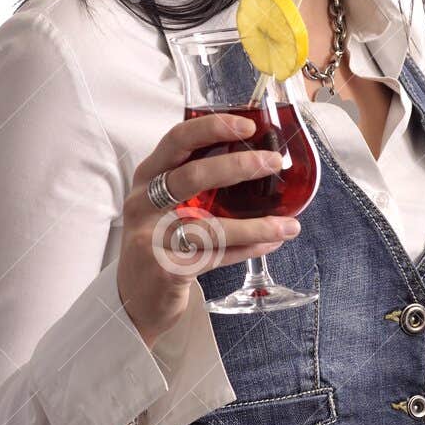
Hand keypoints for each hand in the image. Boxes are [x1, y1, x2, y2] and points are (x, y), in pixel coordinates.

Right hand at [116, 112, 301, 349]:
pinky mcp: (166, 269)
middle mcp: (144, 204)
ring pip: (211, 226)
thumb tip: (258, 162)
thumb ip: (196, 182)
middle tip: (274, 163)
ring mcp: (152, 238)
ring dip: (256, 225)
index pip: (177, 140)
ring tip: (289, 224)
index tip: (248, 126)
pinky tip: (271, 242)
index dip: (212, 128)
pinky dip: (248, 250)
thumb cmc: (160, 241)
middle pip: (192, 176)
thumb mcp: (165, 204)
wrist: (134, 298)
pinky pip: (217, 256)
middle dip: (239, 166)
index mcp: (147, 178)